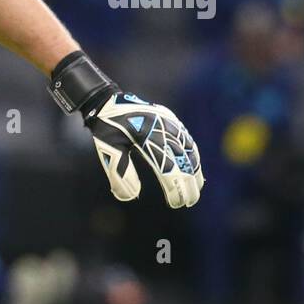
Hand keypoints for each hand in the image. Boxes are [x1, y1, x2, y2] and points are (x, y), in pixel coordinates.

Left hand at [84, 91, 204, 207]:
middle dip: (188, 183)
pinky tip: (193, 166)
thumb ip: (119, 173)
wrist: (108, 100)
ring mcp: (169, 122)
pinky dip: (192, 155)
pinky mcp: (170, 119)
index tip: (177, 203)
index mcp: (148, 136)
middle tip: (190, 201)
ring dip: (194, 170)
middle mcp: (163, 128)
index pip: (167, 168)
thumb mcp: (108, 150)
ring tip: (197, 187)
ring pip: (189, 150)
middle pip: (183, 160)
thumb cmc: (106, 127)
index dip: (174, 187)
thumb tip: (131, 197)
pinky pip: (187, 140)